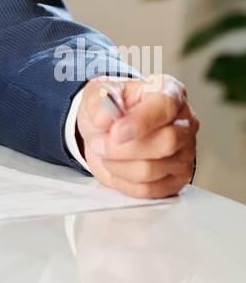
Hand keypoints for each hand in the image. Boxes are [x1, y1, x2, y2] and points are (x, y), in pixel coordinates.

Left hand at [75, 74, 198, 199]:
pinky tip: (116, 167)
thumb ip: (99, 101)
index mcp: (169, 92)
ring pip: (152, 170)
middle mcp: (185, 122)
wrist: (108, 130)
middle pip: (166, 143)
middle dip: (123, 148)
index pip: (166, 107)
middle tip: (99, 143)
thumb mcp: (98, 93)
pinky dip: (123, 182)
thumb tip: (103, 117)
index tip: (116, 132)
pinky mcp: (177, 179)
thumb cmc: (111, 107)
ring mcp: (185, 153)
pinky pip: (148, 190)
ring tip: (106, 153)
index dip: (141, 122)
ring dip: (117, 164)